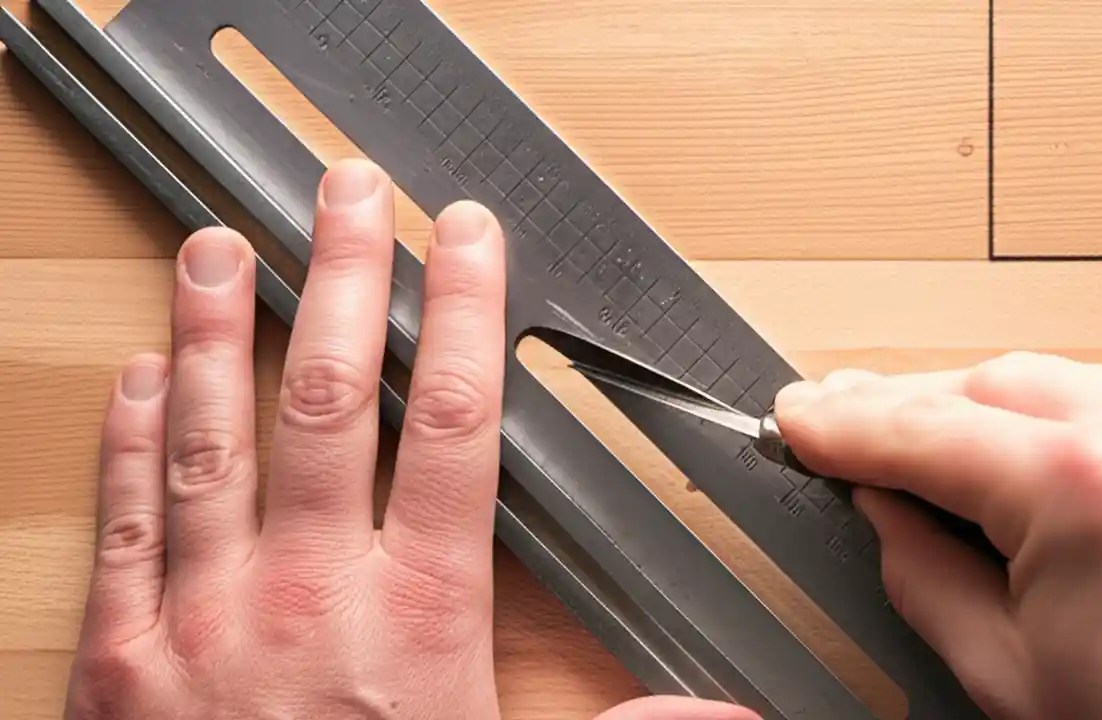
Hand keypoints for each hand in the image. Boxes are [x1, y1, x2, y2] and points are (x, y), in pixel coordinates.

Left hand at [65, 159, 754, 719]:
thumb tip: (731, 716)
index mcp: (417, 614)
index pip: (454, 425)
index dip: (465, 315)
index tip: (467, 241)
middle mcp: (307, 596)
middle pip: (330, 398)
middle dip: (344, 279)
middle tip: (348, 195)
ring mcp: (204, 620)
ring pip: (211, 438)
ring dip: (213, 330)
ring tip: (216, 246)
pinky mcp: (121, 662)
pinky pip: (128, 523)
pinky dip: (132, 440)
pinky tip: (142, 375)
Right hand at [776, 353, 1101, 719]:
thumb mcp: (1011, 676)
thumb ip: (922, 574)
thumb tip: (886, 510)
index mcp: (1086, 486)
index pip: (920, 429)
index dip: (840, 424)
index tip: (799, 420)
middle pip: (988, 386)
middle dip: (911, 409)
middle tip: (848, 432)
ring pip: (1063, 384)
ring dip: (991, 413)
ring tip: (938, 452)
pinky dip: (1077, 424)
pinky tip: (1042, 461)